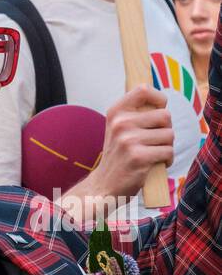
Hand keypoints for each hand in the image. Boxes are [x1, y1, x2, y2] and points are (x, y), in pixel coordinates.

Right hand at [71, 85, 173, 206]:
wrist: (104, 184)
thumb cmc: (118, 155)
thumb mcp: (118, 128)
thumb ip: (135, 113)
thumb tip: (162, 102)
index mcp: (116, 112)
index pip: (144, 90)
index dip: (159, 99)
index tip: (159, 110)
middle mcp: (121, 123)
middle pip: (165, 116)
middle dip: (166, 130)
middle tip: (156, 141)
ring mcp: (129, 140)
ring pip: (169, 135)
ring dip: (167, 147)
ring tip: (154, 153)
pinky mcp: (139, 157)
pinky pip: (168, 152)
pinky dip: (167, 160)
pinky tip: (155, 163)